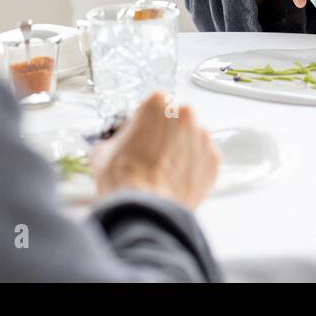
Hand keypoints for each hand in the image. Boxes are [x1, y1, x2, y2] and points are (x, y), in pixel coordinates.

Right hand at [89, 93, 220, 210]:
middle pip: (175, 121)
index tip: (140, 135)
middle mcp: (185, 115)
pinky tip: (176, 181)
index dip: (144, 123)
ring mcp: (202, 138)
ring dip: (181, 151)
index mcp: (157, 104)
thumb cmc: (126, 180)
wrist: (146, 210)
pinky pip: (204, 160)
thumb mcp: (102, 152)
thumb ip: (113, 140)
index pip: (152, 106)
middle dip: (165, 135)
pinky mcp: (214, 161)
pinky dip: (194, 169)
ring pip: (191, 140)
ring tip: (163, 173)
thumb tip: (112, 146)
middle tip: (150, 156)